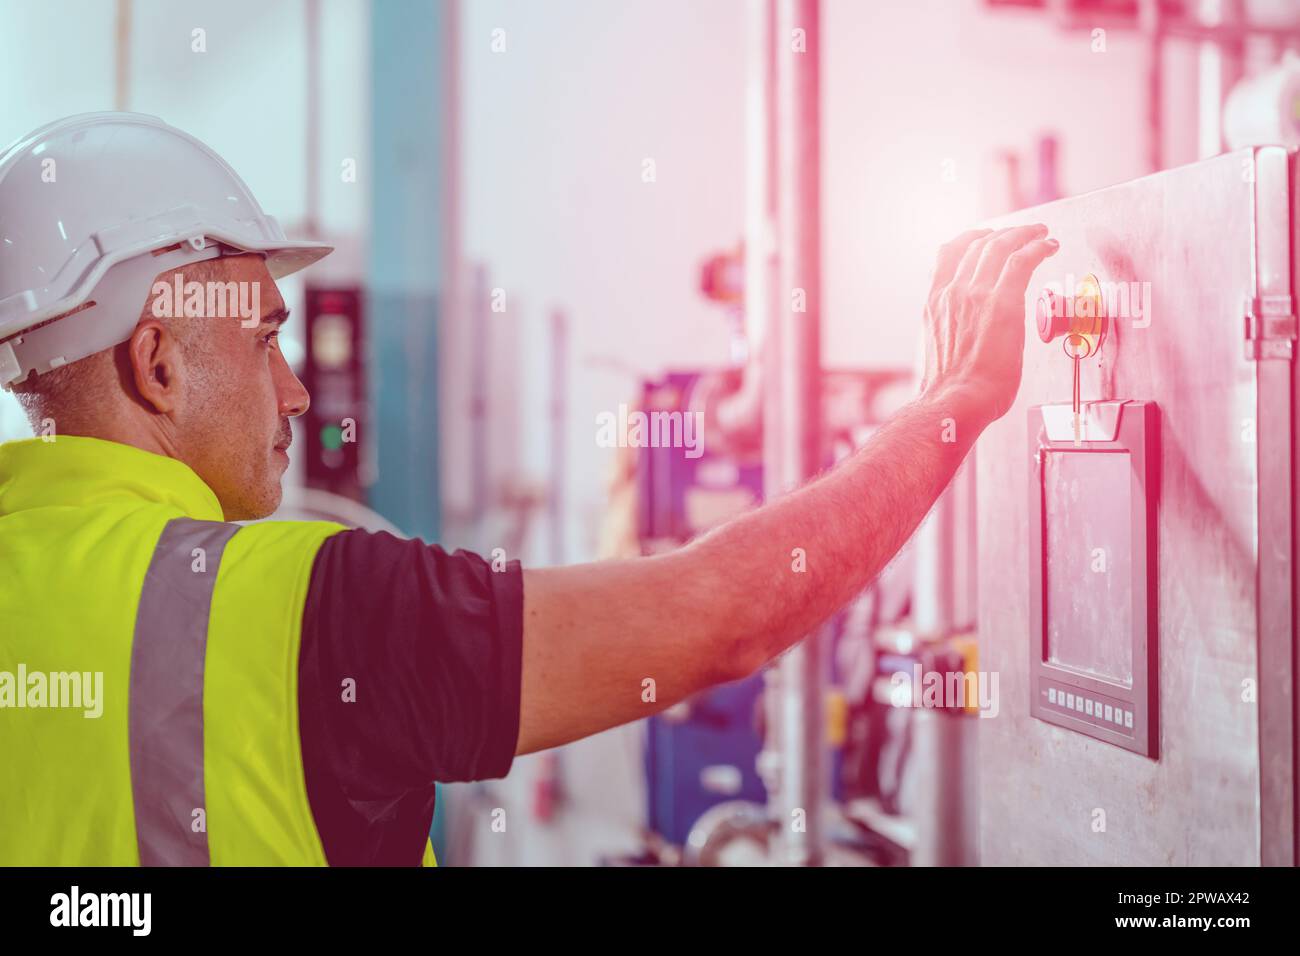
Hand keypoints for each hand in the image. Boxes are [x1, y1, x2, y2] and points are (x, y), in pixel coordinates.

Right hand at [920, 224, 1058, 425]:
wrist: (954, 402)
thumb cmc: (951, 391)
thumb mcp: (939, 350)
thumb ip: (951, 333)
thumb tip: (964, 340)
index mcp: (935, 303)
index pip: (948, 254)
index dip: (970, 238)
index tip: (984, 236)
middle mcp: (952, 292)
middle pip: (977, 244)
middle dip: (1004, 233)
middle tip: (1023, 232)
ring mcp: (975, 295)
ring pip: (1000, 246)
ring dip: (1024, 234)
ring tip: (1040, 234)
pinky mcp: (1002, 302)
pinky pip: (1022, 261)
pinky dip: (1038, 247)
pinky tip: (1049, 247)